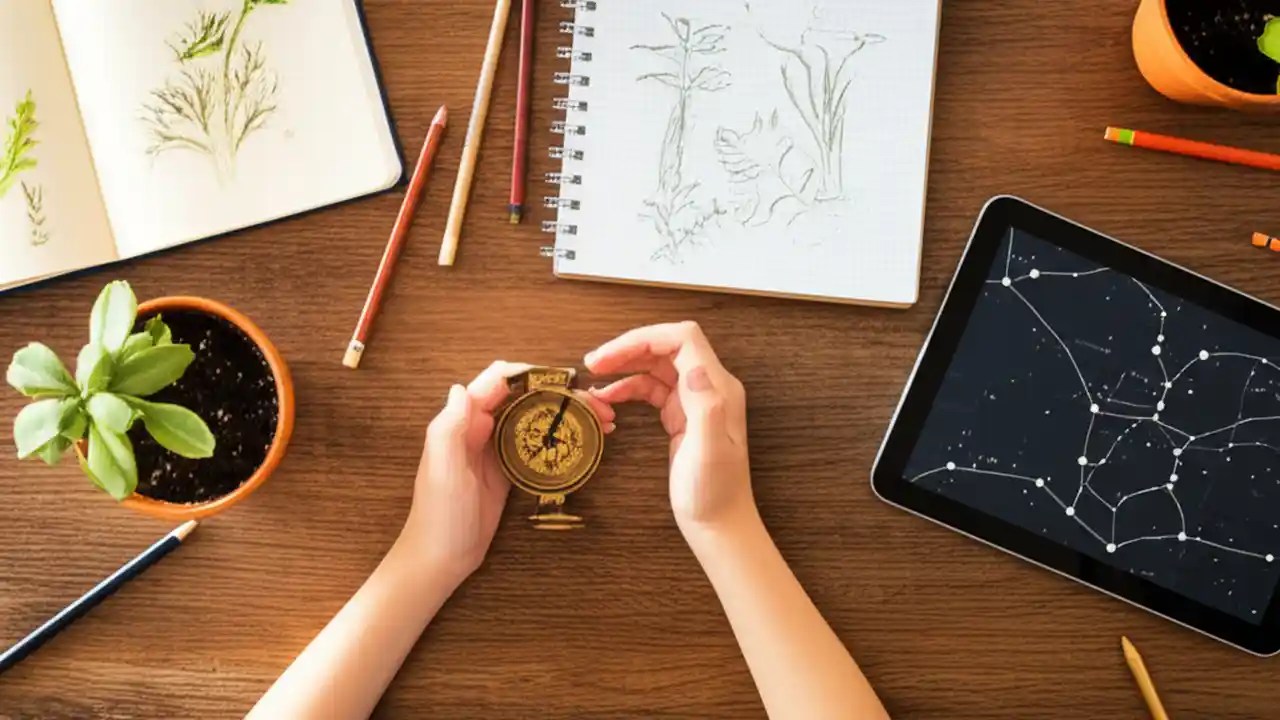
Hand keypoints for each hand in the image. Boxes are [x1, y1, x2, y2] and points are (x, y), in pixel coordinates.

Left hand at [401, 361, 616, 583]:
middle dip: (560, 393)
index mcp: (462, 421)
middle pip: (524, 396)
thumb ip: (449, 427)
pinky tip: (585, 440)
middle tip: (599, 406)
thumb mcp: (442, 470)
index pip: (498, 382)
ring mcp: (495, 449)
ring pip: (534, 417)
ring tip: (603, 421)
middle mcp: (479, 428)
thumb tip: (460, 387)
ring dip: (566, 413)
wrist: (440, 558)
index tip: (568, 380)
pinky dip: (561, 436)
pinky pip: (536, 443)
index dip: (533, 374)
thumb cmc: (439, 515)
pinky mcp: (509, 470)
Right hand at [585, 322, 754, 536]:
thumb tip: (696, 369)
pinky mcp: (681, 415)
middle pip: (666, 347)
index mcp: (718, 389)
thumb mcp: (709, 454)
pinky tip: (608, 397)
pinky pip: (653, 388)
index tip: (612, 353)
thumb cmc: (713, 495)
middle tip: (593, 362)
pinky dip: (629, 386)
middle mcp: (708, 387)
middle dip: (629, 348)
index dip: (646, 338)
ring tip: (594, 373)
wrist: (718, 524)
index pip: (682, 340)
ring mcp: (694, 400)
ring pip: (657, 365)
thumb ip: (707, 408)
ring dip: (626, 364)